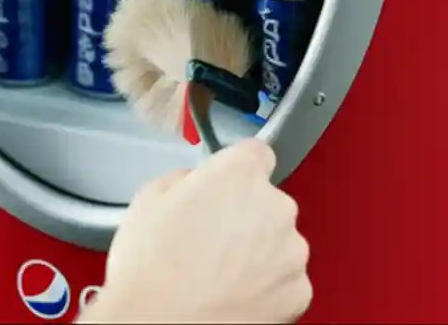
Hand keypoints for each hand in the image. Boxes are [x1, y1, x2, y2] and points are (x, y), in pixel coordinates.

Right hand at [83, 140, 311, 323]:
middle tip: (210, 240)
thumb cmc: (151, 270)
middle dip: (245, 215)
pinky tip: (234, 295)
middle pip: (268, 200)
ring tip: (219, 274)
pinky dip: (268, 287)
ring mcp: (292, 251)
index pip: (256, 152)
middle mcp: (275, 206)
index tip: (228, 184)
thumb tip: (195, 183)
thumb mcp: (148, 199)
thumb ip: (184, 178)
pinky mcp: (299, 291)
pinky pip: (286, 280)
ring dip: (259, 252)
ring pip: (280, 242)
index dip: (237, 169)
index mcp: (239, 174)